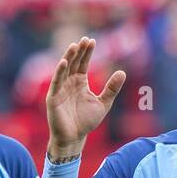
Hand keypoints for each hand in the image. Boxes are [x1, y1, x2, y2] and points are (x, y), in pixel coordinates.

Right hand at [45, 37, 126, 160]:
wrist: (74, 138)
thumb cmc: (86, 121)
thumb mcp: (103, 103)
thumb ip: (112, 88)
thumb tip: (122, 72)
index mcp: (80, 82)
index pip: (83, 63)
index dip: (87, 53)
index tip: (92, 41)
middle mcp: (69, 83)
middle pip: (74, 63)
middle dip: (79, 51)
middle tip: (85, 39)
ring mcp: (60, 89)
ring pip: (64, 69)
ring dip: (69, 57)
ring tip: (74, 45)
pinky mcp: (53, 97)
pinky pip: (56, 82)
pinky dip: (59, 72)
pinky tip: (64, 62)